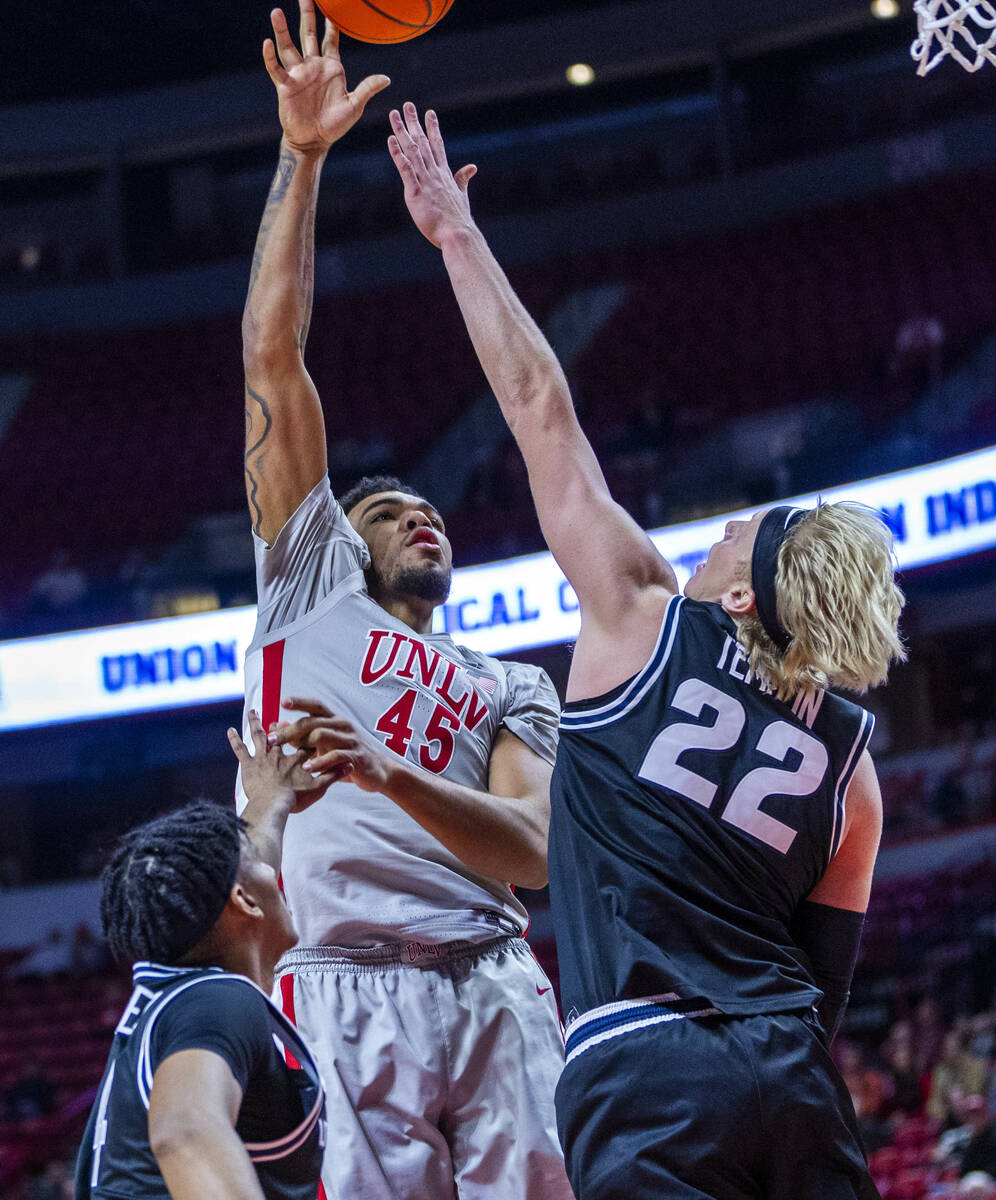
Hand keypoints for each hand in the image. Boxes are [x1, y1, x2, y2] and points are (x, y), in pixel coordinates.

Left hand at [228, 709, 337, 812]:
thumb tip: (349, 765)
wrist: (274, 806)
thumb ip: (334, 774)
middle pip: (282, 733)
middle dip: (280, 724)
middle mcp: (281, 752)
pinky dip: (235, 740)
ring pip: (260, 735)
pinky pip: (240, 750)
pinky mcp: (249, 765)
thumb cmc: (297, 798)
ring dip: (256, 722)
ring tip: (252, 711)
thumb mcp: (320, 787)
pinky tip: (230, 730)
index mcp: (299, 756)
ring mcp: (264, 757)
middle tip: (276, 716)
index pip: (305, 739)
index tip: (305, 726)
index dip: (306, 731)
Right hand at [264, 0, 389, 155]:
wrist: (313, 141)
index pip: (330, 40)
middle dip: (306, 16)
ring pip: (288, 47)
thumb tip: (387, 78)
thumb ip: (367, 89)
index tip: (332, 7)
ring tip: (276, 12)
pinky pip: (276, 68)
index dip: (331, 24)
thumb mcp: (354, 106)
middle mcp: (313, 67)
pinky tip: (267, 43)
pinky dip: (270, 57)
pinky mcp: (285, 86)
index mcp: (331, 68)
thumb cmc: (335, 125)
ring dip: (282, 30)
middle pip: (307, 35)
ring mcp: (298, 75)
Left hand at [269, 697, 400, 793]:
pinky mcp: (356, 756)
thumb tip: (278, 724)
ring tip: (290, 755)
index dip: (300, 702)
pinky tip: (308, 768)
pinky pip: (336, 755)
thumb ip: (302, 736)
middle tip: (272, 740)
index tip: (282, 701)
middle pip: (313, 722)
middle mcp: (342, 725)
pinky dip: (320, 762)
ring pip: (323, 734)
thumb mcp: (324, 745)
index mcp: (334, 720)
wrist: (377, 771)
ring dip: (304, 744)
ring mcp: (350, 739)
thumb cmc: (346, 756)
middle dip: (290, 730)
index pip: (316, 706)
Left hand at [388, 104, 476, 247]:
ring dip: (402, 132)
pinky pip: (405, 169)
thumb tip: (472, 167)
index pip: (438, 145)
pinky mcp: (416, 192)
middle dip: (414, 123)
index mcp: (445, 174)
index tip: (429, 112)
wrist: (457, 234)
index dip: (433, 127)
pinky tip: (391, 140)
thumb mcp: (462, 196)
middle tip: (407, 105)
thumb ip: (463, 179)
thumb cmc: (458, 220)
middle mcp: (435, 173)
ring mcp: (425, 181)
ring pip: (412, 151)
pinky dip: (398, 154)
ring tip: (394, 115)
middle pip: (423, 142)